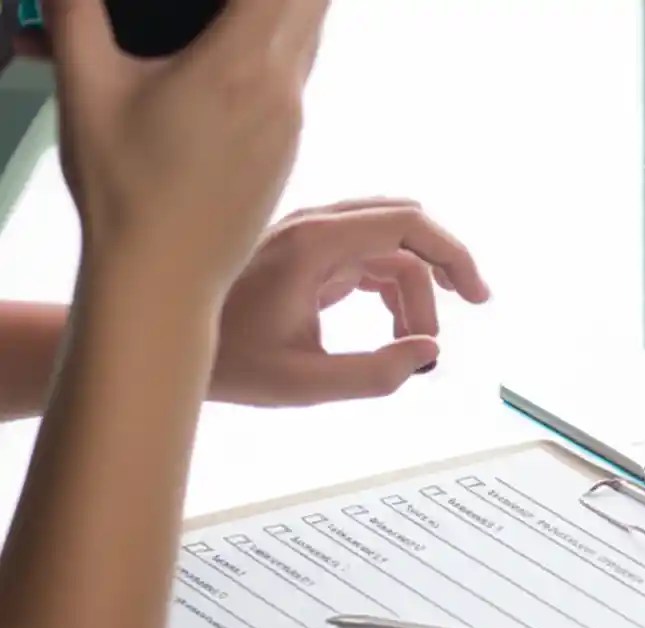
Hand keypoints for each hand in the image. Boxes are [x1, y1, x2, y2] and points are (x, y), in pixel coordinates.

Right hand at [44, 0, 329, 296]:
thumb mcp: (84, 88)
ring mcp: (291, 121)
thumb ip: (75, 12)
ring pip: (308, 40)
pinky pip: (294, 81)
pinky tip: (225, 61)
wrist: (164, 278)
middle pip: (312, 4)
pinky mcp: (287, 147)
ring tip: (224, 15)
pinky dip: (274, 53)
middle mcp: (282, 88)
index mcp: (241, 63)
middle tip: (220, 1)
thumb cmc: (125, 192)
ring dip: (282, 11)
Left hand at [212, 197, 490, 405]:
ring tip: (417, 341)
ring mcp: (311, 234)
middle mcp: (316, 226)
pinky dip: (392, 287)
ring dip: (415, 287)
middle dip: (442, 270)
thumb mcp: (303, 383)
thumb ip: (373, 374)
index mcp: (316, 244)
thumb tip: (430, 354)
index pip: (407, 224)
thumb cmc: (227, 362)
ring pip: (389, 244)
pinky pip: (368, 255)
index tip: (477, 298)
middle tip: (466, 313)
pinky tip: (393, 326)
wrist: (164, 341)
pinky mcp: (307, 249)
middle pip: (405, 228)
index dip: (454, 254)